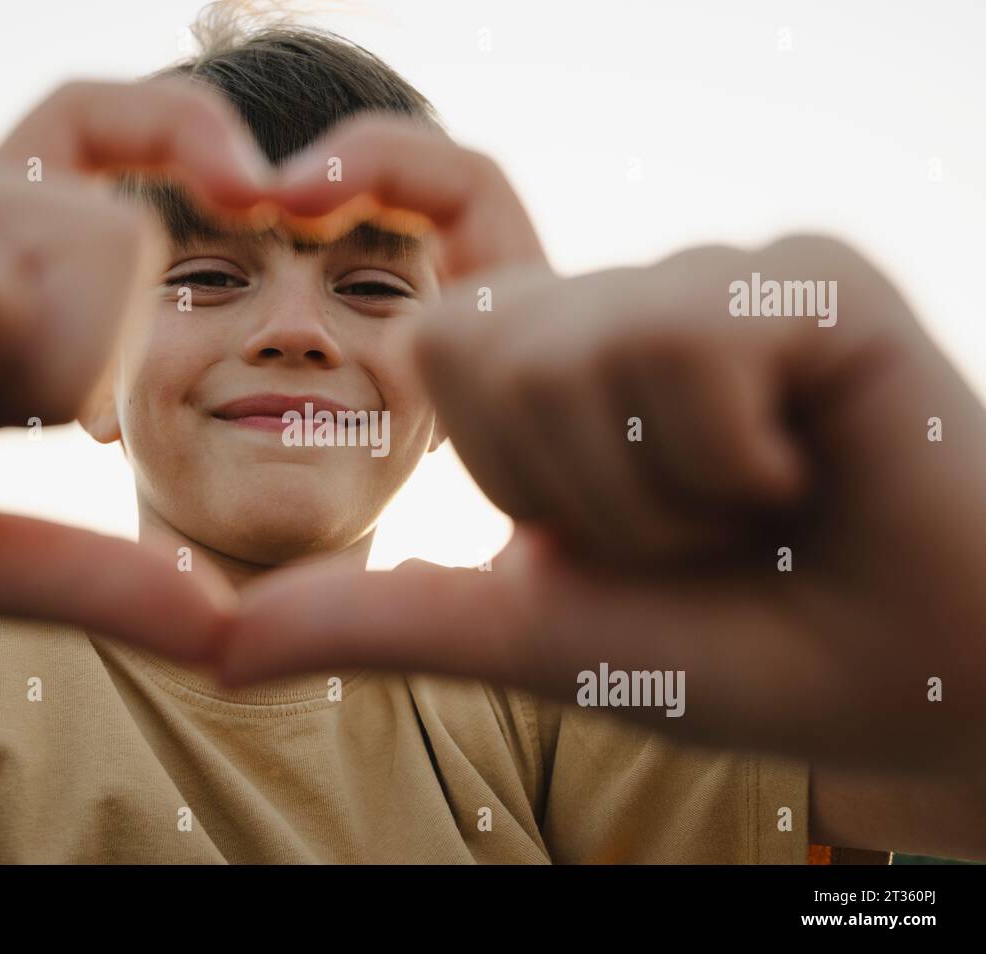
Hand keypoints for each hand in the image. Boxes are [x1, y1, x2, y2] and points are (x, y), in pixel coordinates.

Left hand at [217, 117, 985, 774]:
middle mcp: (630, 304)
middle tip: (668, 528)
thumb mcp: (528, 634)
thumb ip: (381, 619)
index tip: (286, 175)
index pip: (452, 228)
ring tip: (743, 513)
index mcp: (563, 365)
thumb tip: (215, 645)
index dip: (381, 170)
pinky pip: (687, 346)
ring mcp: (718, 281)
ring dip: (645, 495)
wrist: (902, 681)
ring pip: (575, 349)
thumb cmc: (723, 651)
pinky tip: (801, 478)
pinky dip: (725, 465)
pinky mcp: (809, 279)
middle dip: (550, 487)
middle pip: (473, 338)